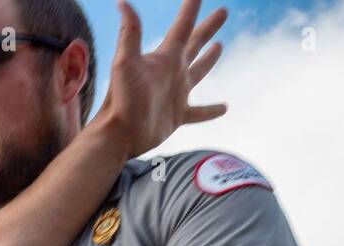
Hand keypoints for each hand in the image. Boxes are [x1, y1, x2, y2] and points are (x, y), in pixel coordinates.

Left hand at [97, 0, 228, 158]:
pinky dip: (211, 111)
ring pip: (199, 72)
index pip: (183, 26)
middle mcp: (172, 72)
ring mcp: (176, 94)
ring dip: (209, 60)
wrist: (118, 134)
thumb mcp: (126, 63)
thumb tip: (122, 1)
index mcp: (164, 57)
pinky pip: (200, 113)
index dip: (192, 7)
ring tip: (219, 47)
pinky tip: (225, 108)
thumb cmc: (121, 99)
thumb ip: (129, 33)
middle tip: (223, 11)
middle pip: (195, 43)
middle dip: (208, 27)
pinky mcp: (177, 116)